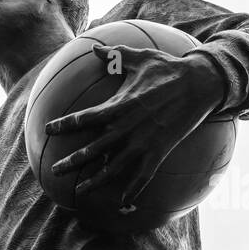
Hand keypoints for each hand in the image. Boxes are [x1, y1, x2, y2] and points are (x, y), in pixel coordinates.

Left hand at [45, 46, 225, 206]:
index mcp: (119, 106)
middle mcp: (127, 127)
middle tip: (55, 170)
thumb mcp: (140, 57)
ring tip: (79, 191)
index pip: (84, 118)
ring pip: (113, 167)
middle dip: (72, 161)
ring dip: (95, 181)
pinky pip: (143, 175)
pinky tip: (122, 201)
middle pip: (93, 149)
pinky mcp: (159, 151)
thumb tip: (93, 48)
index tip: (47, 130)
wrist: (201, 83)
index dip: (64, 125)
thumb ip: (115, 56)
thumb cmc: (169, 69)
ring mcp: (143, 142)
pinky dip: (133, 189)